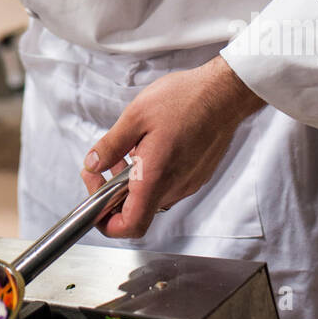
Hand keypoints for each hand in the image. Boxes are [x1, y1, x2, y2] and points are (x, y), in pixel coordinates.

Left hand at [80, 56, 263, 238]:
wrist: (224, 93)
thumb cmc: (186, 99)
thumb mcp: (136, 115)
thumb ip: (111, 144)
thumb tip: (93, 163)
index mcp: (156, 176)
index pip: (131, 225)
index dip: (107, 222)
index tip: (96, 200)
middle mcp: (176, 186)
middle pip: (138, 210)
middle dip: (114, 191)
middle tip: (105, 164)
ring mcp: (189, 182)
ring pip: (153, 195)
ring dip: (133, 180)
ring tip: (127, 149)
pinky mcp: (197, 174)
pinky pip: (168, 184)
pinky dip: (152, 173)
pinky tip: (148, 146)